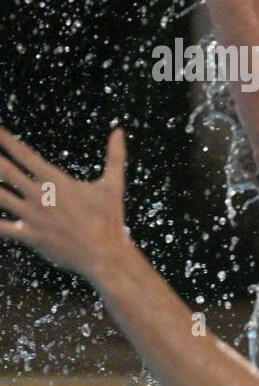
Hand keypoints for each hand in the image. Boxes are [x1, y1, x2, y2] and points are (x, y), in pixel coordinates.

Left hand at [0, 128, 131, 277]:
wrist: (105, 255)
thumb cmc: (110, 219)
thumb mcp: (114, 185)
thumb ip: (115, 156)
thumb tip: (119, 130)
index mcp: (56, 181)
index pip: (25, 154)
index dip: (5, 139)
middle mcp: (40, 195)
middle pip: (5, 171)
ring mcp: (32, 216)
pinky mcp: (29, 235)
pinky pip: (1, 228)